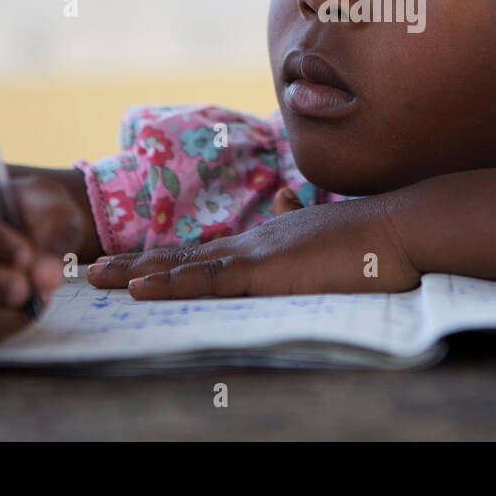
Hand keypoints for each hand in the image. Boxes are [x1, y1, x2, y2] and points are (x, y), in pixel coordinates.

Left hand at [86, 187, 420, 298]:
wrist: (402, 226)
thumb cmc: (375, 239)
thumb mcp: (329, 238)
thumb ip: (302, 228)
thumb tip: (286, 209)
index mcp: (267, 241)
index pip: (206, 253)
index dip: (166, 261)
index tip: (133, 267)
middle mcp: (254, 243)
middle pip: (183, 256)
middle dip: (136, 265)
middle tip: (94, 271)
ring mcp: (258, 254)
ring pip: (184, 265)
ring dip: (137, 273)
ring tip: (96, 278)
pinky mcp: (267, 270)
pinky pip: (209, 279)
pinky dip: (170, 283)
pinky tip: (140, 286)